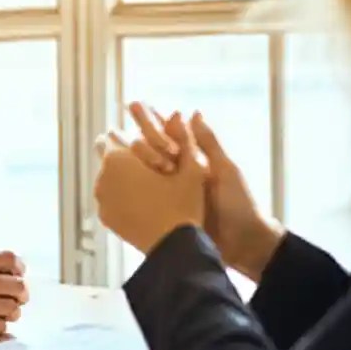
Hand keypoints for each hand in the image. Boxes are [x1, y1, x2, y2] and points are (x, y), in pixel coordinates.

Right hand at [0, 250, 29, 341]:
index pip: (13, 260)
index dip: (19, 267)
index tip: (18, 273)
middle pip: (19, 286)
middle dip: (21, 291)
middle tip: (18, 295)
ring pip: (14, 308)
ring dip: (11, 309)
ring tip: (5, 309)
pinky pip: (3, 326)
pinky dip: (0, 323)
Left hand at [93, 112, 206, 254]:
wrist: (175, 247)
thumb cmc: (184, 203)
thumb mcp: (192, 168)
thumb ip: (185, 137)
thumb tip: (183, 111)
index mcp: (118, 158)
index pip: (113, 135)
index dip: (131, 138)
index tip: (147, 145)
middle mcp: (102, 177)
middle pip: (108, 156)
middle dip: (124, 156)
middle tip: (149, 164)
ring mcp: (101, 199)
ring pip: (109, 178)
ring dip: (123, 177)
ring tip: (149, 184)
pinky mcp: (105, 218)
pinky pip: (110, 199)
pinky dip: (122, 197)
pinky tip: (144, 202)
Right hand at [127, 103, 284, 280]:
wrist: (244, 244)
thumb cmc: (240, 204)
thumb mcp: (225, 170)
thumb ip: (208, 143)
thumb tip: (192, 111)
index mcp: (196, 157)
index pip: (170, 131)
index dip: (151, 117)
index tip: (133, 104)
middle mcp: (181, 171)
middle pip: (151, 148)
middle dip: (133, 137)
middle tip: (113, 132)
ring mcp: (172, 192)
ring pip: (144, 172)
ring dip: (127, 162)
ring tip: (106, 154)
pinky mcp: (167, 212)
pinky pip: (144, 197)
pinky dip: (129, 189)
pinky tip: (112, 184)